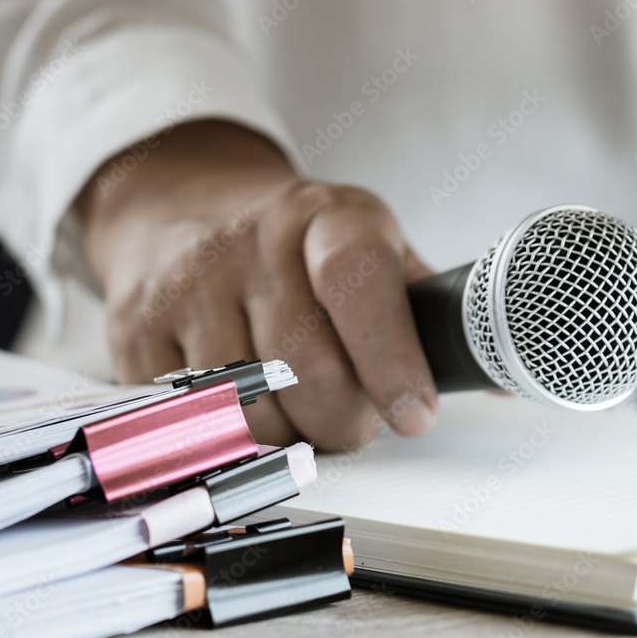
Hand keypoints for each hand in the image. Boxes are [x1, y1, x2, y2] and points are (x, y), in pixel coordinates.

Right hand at [75, 120, 437, 449]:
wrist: (179, 203)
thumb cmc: (295, 241)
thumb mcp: (368, 243)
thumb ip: (425, 309)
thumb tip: (501, 380)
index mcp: (327, 218)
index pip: (358, 284)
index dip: (392, 359)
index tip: (415, 416)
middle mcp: (254, 244)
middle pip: (308, 370)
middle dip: (345, 421)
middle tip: (354, 417)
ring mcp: (188, 285)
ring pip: (251, 410)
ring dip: (289, 433)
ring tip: (297, 404)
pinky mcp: (136, 328)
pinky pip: (195, 418)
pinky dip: (231, 431)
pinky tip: (243, 400)